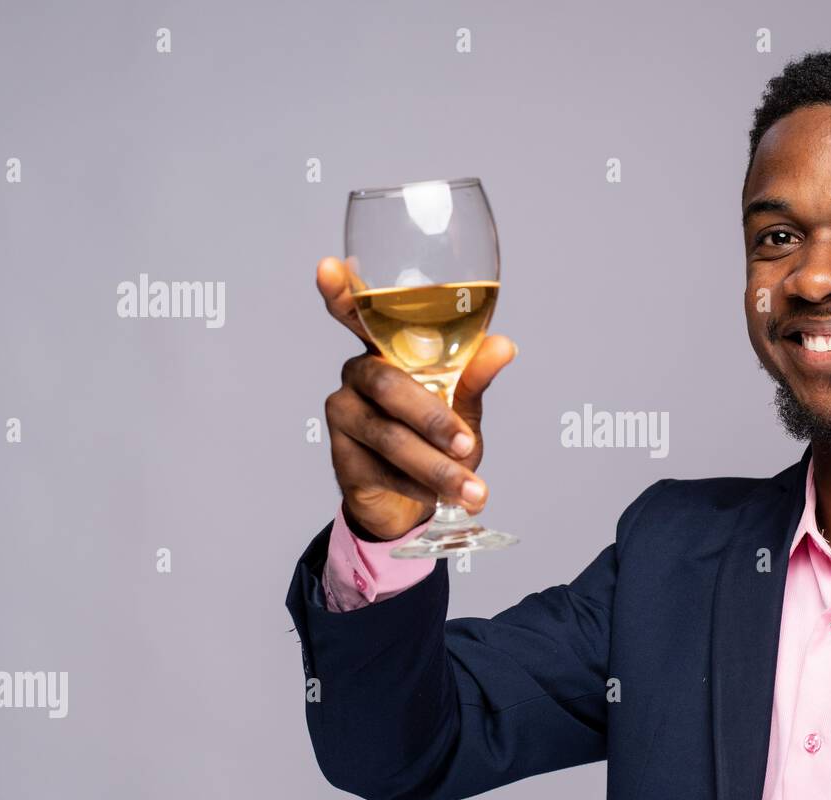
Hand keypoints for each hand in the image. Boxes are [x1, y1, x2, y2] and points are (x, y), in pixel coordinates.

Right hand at [317, 256, 516, 540]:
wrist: (415, 502)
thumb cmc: (437, 439)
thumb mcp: (464, 406)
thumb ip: (476, 375)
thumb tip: (504, 347)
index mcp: (386, 350)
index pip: (355, 315)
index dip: (340, 292)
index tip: (327, 267)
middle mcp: (358, 375)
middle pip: (387, 384)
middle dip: (432, 417)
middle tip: (468, 444)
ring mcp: (344, 413)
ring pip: (389, 434)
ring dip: (435, 466)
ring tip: (472, 489)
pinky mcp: (341, 455)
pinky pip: (383, 469)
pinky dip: (420, 485)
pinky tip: (443, 499)